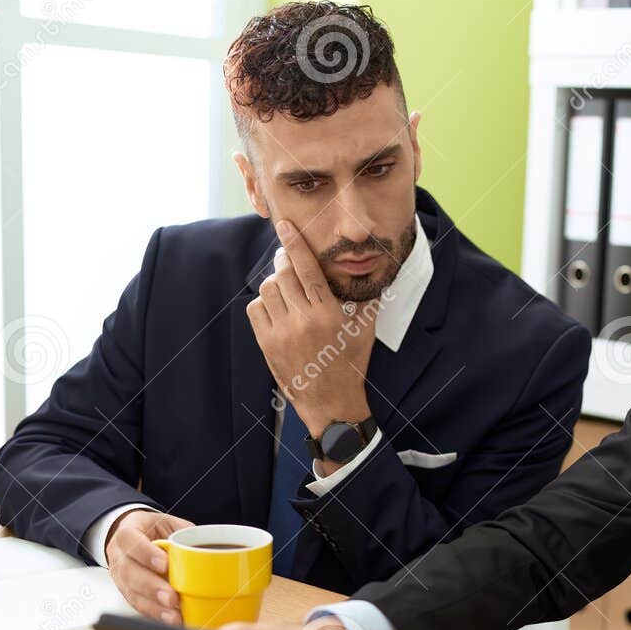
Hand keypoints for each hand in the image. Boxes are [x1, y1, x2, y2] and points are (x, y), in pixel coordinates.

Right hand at [104, 509, 194, 623]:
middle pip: (129, 573)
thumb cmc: (154, 530)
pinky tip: (171, 620)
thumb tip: (211, 547)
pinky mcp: (129, 594)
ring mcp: (121, 578)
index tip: (164, 564)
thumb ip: (185, 533)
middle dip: (151, 587)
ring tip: (174, 615)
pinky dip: (156, 615)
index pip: (129, 540)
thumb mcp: (169, 523)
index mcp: (127, 533)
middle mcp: (119, 556)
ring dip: (154, 607)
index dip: (145, 553)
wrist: (136, 537)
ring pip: (132, 594)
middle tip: (171, 597)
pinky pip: (139, 607)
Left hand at [246, 220, 374, 440]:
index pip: (307, 269)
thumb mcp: (365, 332)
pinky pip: (256, 309)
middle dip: (285, 263)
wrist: (331, 403)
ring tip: (286, 290)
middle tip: (289, 262)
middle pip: (284, 274)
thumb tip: (374, 275)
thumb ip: (367, 301)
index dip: (295, 244)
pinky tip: (276, 309)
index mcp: (328, 313)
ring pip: (268, 289)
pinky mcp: (267, 344)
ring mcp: (282, 333)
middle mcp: (303, 320)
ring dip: (275, 284)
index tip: (284, 226)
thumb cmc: (351, 366)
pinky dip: (263, 303)